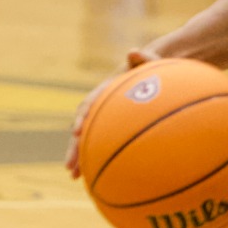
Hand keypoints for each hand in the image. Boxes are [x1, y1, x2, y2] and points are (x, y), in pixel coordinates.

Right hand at [67, 49, 150, 177]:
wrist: (158, 73)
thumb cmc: (155, 67)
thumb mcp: (152, 61)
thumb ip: (145, 58)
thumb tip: (133, 51)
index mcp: (107, 90)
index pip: (90, 104)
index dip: (83, 117)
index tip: (77, 132)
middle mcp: (102, 105)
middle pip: (84, 127)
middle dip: (75, 147)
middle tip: (70, 166)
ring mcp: (107, 118)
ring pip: (90, 139)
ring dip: (80, 156)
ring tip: (74, 176)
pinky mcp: (115, 128)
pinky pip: (104, 144)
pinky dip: (99, 158)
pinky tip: (97, 176)